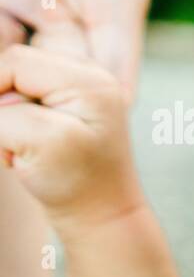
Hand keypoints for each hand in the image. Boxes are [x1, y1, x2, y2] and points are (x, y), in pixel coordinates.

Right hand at [0, 45, 138, 230]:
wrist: (100, 214)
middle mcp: (88, 76)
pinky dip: (13, 127)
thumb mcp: (39, 142)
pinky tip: (27, 152)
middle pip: (13, 69)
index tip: (5, 136)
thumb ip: (2, 112)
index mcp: (89, 81)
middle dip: (3, 107)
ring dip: (6, 120)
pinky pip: (20, 102)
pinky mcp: (65, 105)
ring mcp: (78, 89)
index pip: (16, 61)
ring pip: (11, 87)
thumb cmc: (76, 184)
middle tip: (18, 149)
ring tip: (23, 152)